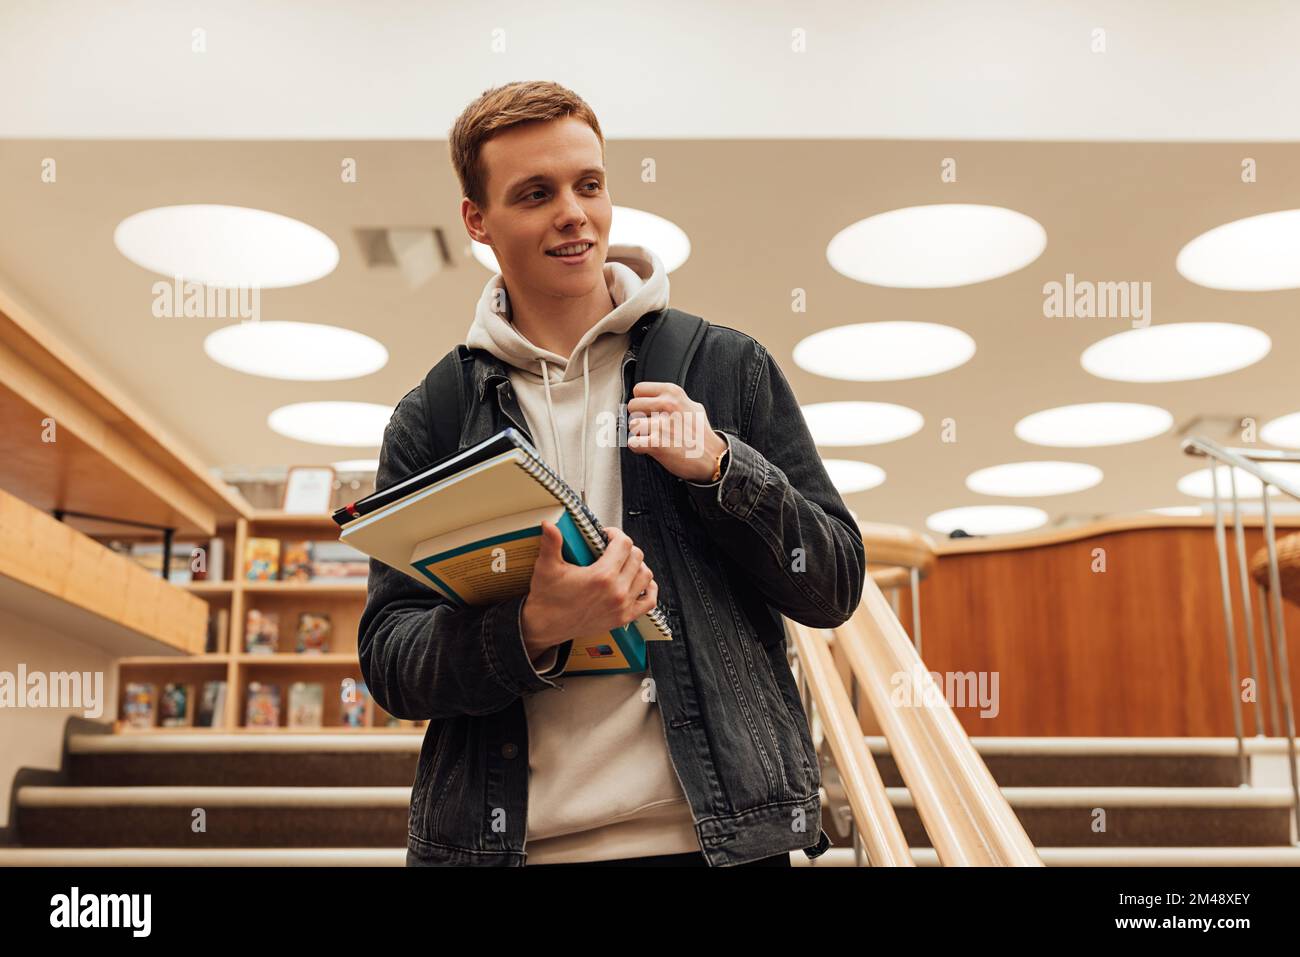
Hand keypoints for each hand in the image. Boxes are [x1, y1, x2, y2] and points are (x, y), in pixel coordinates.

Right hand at [520, 522, 657, 655]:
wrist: (544, 626)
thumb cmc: (547, 599)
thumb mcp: (547, 567)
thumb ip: (551, 543)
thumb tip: (549, 525)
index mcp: (601, 576)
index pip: (623, 544)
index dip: (615, 534)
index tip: (606, 535)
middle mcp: (616, 592)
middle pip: (637, 557)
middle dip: (625, 548)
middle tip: (613, 548)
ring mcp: (622, 606)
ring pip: (646, 576)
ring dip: (638, 565)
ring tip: (625, 562)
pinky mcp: (623, 618)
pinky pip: (649, 602)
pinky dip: (649, 590)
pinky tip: (640, 582)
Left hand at [626, 381, 726, 481]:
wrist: (713, 457)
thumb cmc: (701, 434)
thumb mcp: (692, 406)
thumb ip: (673, 400)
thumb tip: (654, 397)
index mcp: (673, 393)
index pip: (639, 389)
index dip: (642, 401)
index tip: (648, 411)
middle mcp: (667, 405)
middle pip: (632, 406)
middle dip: (639, 417)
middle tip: (650, 426)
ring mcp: (661, 424)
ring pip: (632, 425)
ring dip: (639, 434)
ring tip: (652, 438)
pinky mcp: (656, 443)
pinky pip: (632, 442)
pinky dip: (639, 448)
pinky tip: (650, 448)